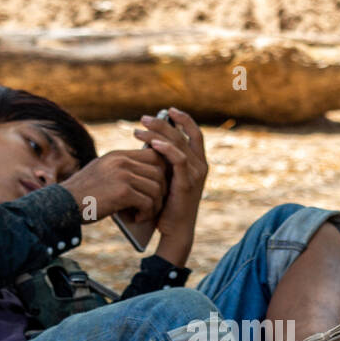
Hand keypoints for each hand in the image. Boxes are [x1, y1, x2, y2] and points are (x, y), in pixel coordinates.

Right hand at [58, 147, 166, 222]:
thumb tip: (144, 177)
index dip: (162, 171)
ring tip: (144, 214)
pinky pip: (148, 202)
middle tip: (153, 204)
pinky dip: (146, 213)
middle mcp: (122, 161)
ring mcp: (123, 175)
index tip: (158, 185)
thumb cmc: (83, 194)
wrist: (63, 204)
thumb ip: (120, 169)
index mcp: (118, 155)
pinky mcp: (122, 192)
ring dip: (154, 205)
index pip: (154, 155)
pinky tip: (136, 219)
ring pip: (156, 188)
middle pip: (159, 172)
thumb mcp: (101, 172)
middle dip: (161, 191)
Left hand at [132, 107, 207, 266]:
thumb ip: (164, 160)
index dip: (183, 119)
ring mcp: (196, 174)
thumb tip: (148, 140)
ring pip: (179, 143)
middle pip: (183, 134)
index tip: (168, 110)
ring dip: (158, 133)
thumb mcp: (166, 177)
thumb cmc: (168, 204)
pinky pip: (179, 160)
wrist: (174, 230)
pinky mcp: (188, 183)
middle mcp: (201, 165)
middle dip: (162, 123)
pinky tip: (152, 144)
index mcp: (198, 162)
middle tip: (142, 119)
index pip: (194, 133)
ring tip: (138, 130)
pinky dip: (166, 149)